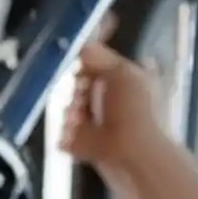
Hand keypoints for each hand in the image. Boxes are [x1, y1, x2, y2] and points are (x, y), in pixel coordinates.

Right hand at [59, 16, 166, 167]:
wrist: (131, 155)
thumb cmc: (135, 111)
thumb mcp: (122, 72)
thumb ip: (99, 56)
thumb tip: (80, 43)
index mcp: (124, 79)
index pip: (96, 63)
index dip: (84, 62)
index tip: (80, 66)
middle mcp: (109, 98)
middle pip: (77, 83)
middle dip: (76, 88)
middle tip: (83, 95)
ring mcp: (94, 121)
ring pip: (67, 107)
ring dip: (71, 112)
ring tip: (79, 120)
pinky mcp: (80, 142)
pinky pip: (62, 131)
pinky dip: (67, 132)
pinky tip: (75, 134)